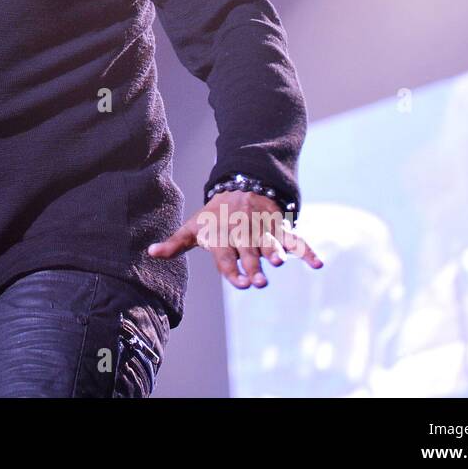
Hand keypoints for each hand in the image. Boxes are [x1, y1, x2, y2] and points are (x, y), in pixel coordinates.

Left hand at [146, 190, 322, 289]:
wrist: (241, 184)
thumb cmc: (214, 215)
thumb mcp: (194, 227)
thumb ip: (175, 243)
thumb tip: (150, 252)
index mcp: (222, 236)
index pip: (226, 257)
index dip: (233, 270)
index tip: (241, 283)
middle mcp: (243, 233)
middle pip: (249, 252)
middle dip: (254, 265)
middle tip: (259, 281)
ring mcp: (263, 228)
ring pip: (271, 242)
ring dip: (276, 252)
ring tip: (280, 263)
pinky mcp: (279, 226)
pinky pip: (295, 239)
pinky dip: (307, 251)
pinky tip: (318, 265)